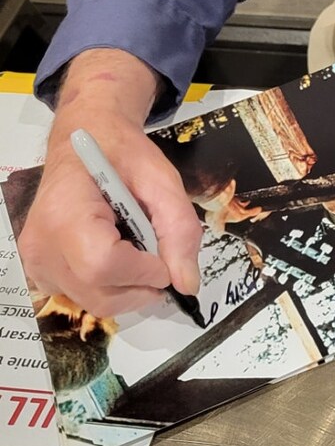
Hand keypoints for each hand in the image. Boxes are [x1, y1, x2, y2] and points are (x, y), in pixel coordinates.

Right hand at [17, 49, 202, 318]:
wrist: (86, 142)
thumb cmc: (122, 155)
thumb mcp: (162, 180)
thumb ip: (179, 229)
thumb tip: (186, 284)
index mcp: (64, 212)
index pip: (104, 264)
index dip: (145, 271)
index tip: (166, 257)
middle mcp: (41, 245)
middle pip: (100, 293)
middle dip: (143, 286)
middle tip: (159, 257)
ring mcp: (37, 263)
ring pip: (94, 303)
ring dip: (130, 288)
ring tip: (138, 252)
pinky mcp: (41, 273)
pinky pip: (83, 297)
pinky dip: (112, 287)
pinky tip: (118, 257)